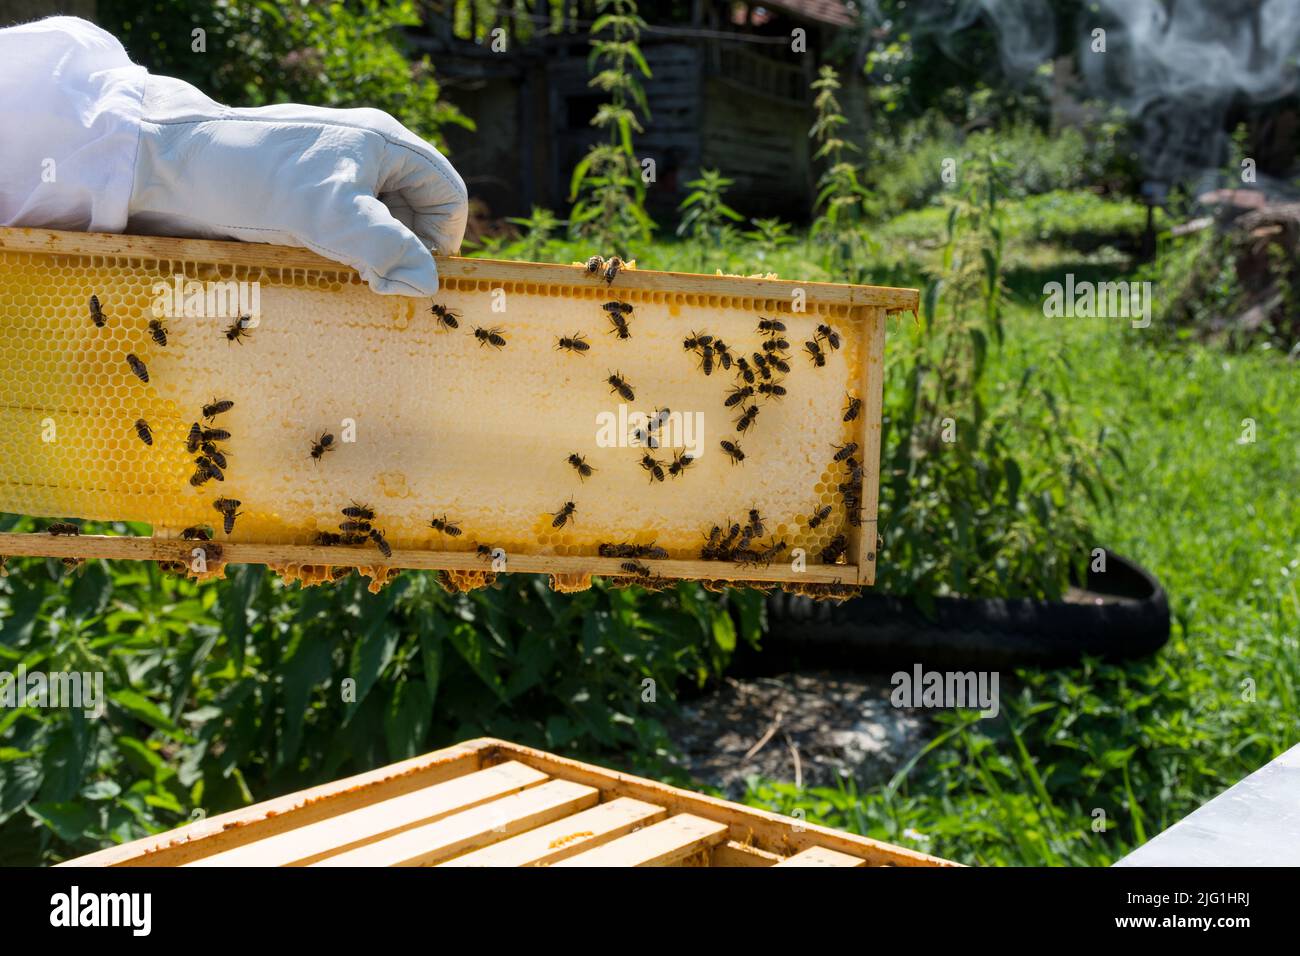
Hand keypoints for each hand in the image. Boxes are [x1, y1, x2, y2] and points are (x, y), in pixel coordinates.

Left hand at [128, 74, 466, 295]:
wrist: (170, 169)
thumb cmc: (253, 176)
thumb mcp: (328, 214)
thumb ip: (385, 247)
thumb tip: (428, 284)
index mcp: (384, 143)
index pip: (447, 193)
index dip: (441, 237)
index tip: (416, 274)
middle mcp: (366, 158)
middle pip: (417, 214)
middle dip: (407, 251)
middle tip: (380, 284)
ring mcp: (336, 180)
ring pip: (382, 228)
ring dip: (375, 260)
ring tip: (352, 281)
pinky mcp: (307, 203)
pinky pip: (348, 235)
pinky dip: (347, 259)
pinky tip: (326, 274)